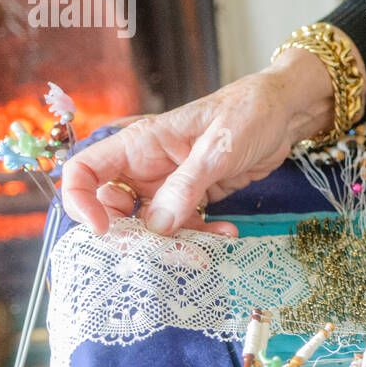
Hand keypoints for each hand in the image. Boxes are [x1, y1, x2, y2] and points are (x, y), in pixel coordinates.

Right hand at [62, 45, 362, 235]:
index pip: (84, 171)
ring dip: (173, 243)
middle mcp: (147, 166)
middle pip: (113, 209)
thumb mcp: (219, 148)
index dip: (81, 202)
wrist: (284, 113)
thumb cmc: (248, 113)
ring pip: (151, 225)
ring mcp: (169, 184)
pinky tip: (227, 234)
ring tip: (205, 249)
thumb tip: (157, 226)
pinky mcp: (194, 197)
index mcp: (140, 144)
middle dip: (132, 236)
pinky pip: (183, 226)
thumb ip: (187, 185)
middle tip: (162, 253)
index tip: (104, 230)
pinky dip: (200, 237)